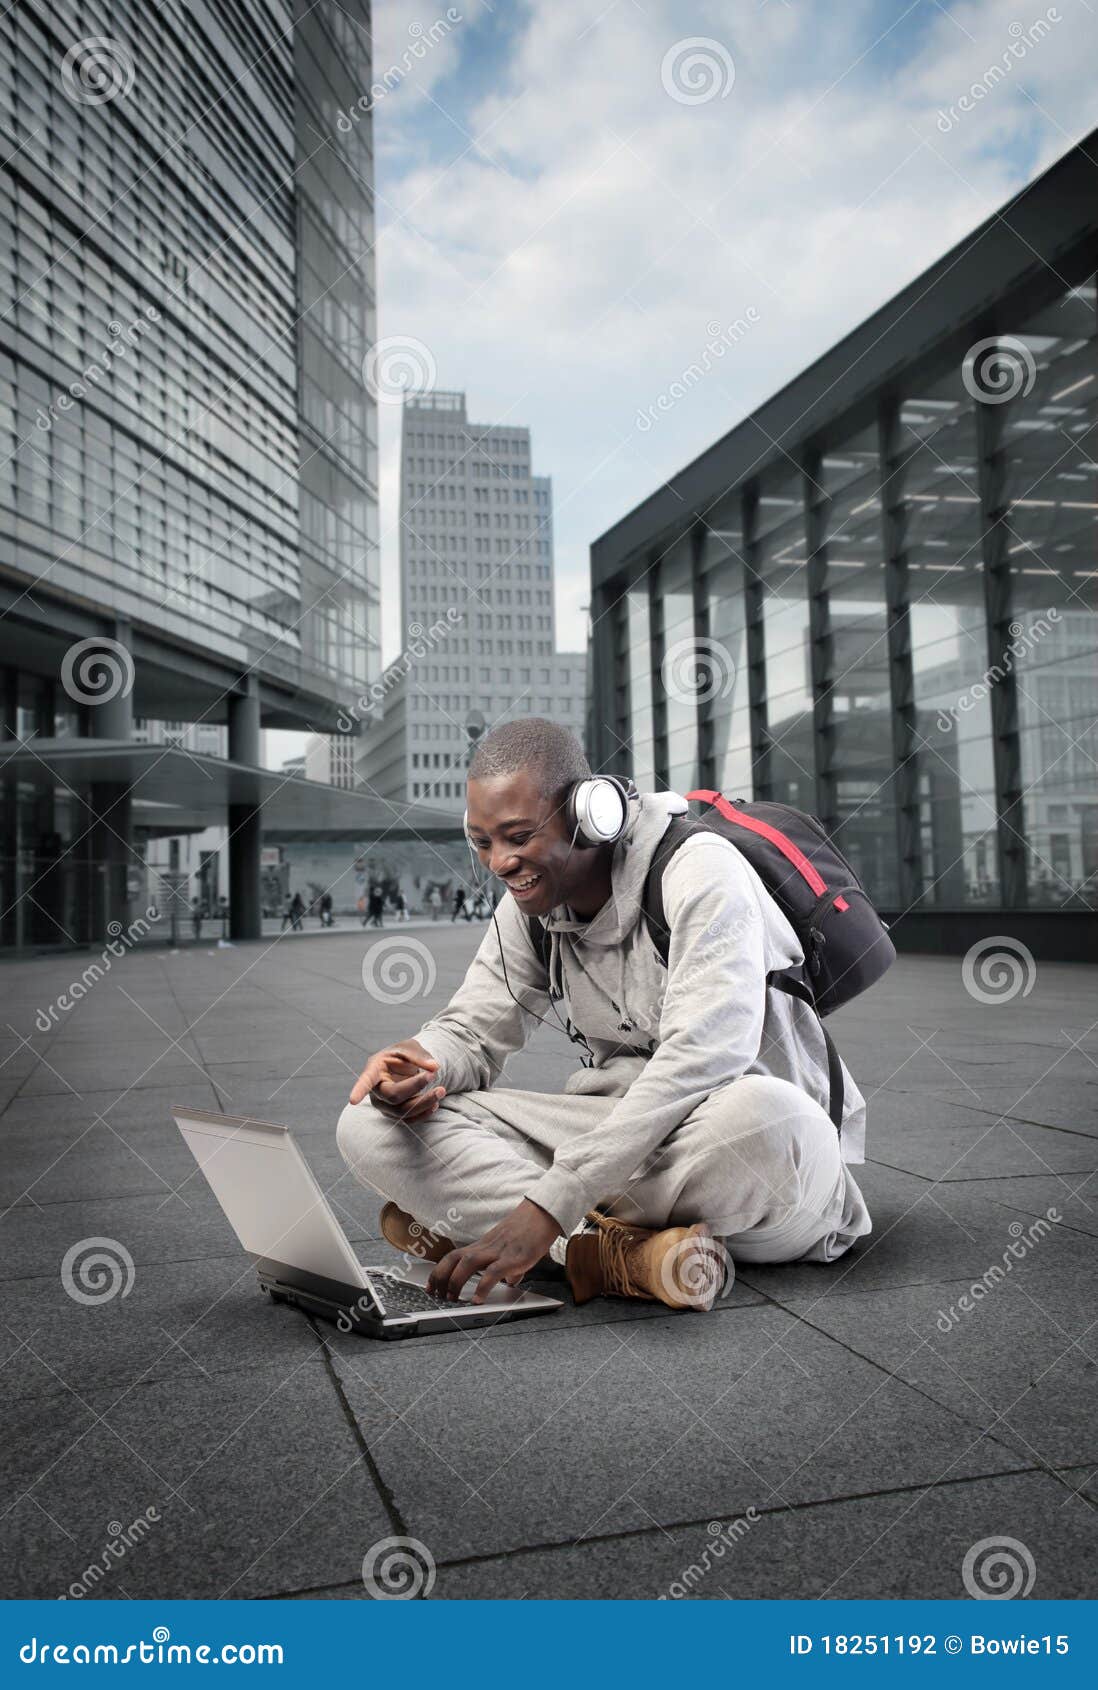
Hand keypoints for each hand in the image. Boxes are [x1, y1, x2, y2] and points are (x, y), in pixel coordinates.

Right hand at [348, 1038, 445, 1121]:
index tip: (353, 1100)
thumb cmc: (403, 1056)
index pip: (366, 1081)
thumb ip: (420, 1055)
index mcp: (374, 1070)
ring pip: (403, 1111)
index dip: (359, 1090)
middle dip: (415, 1087)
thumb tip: (434, 1067)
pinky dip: (424, 1114)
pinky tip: (435, 1104)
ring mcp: (385, 1105)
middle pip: (393, 1096)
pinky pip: (408, 1120)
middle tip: (434, 1076)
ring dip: (424, 1102)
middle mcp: (376, 1091)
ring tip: (442, 1090)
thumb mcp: (410, 1047)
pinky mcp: (396, 1115)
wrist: (405, 1068)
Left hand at [427, 1199, 561, 1303]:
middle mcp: (486, 1247)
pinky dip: (483, 1287)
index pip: (454, 1256)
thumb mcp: (512, 1249)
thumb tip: (511, 1281)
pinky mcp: (513, 1258)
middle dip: (440, 1277)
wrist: (543, 1214)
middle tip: (435, 1295)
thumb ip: (509, 1267)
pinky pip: (493, 1273)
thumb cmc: (528, 1230)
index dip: (439, 1271)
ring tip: (452, 1299)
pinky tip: (478, 1300)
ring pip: (468, 1263)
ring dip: (456, 1281)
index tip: (431, 1285)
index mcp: (484, 1246)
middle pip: (454, 1258)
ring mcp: (498, 1251)